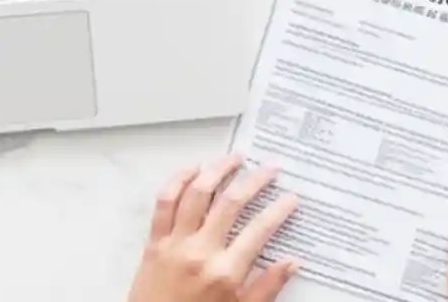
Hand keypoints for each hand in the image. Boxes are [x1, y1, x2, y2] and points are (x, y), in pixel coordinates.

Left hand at [128, 154, 301, 301]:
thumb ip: (267, 287)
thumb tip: (293, 263)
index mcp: (225, 272)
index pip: (259, 230)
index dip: (279, 210)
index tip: (291, 197)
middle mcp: (200, 252)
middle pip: (231, 203)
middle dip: (255, 180)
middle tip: (270, 168)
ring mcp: (175, 243)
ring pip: (197, 193)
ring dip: (217, 170)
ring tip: (235, 158)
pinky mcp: (154, 241)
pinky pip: (164, 202)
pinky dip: (178, 180)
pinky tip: (193, 170)